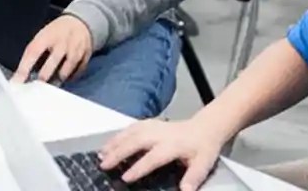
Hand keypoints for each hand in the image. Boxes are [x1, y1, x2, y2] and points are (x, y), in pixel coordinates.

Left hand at [13, 15, 92, 83]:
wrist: (79, 22)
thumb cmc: (56, 32)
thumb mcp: (43, 35)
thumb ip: (35, 52)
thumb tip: (24, 74)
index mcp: (47, 36)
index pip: (32, 53)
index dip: (23, 69)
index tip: (16, 82)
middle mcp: (61, 43)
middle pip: (51, 64)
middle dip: (43, 77)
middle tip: (37, 86)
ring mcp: (75, 49)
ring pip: (65, 71)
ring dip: (57, 80)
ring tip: (52, 84)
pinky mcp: (85, 56)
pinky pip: (77, 72)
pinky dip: (70, 78)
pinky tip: (65, 78)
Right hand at [99, 119, 227, 190]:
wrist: (206, 127)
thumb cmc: (203, 147)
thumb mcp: (203, 164)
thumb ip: (193, 178)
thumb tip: (185, 190)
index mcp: (173, 145)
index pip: (153, 157)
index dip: (139, 167)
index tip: (125, 177)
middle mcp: (161, 133)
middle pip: (136, 141)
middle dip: (118, 152)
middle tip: (104, 164)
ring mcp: (155, 126)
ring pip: (131, 132)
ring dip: (115, 142)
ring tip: (101, 154)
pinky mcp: (151, 123)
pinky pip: (132, 126)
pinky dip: (119, 134)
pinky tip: (111, 142)